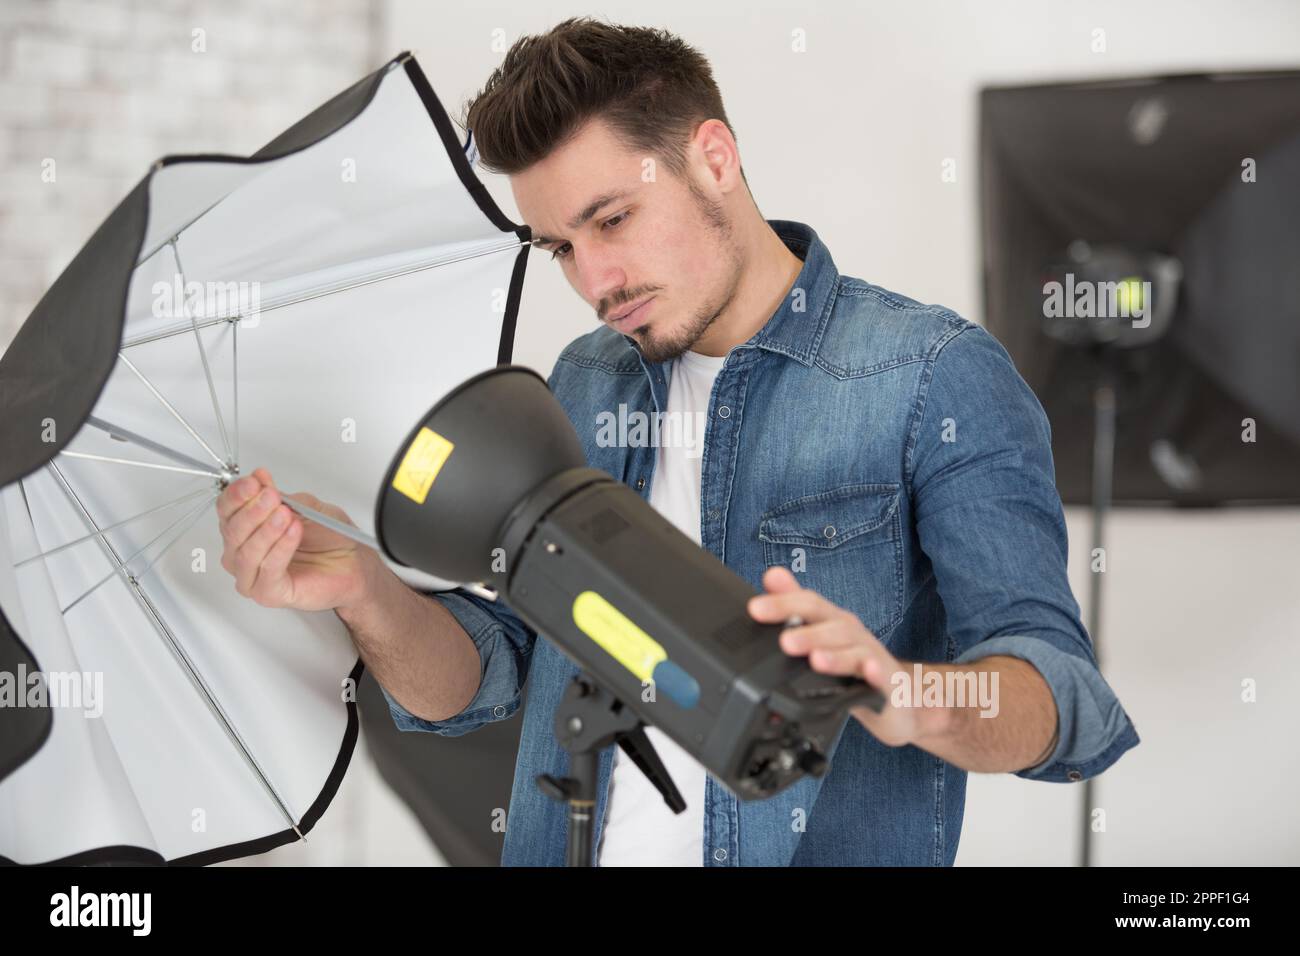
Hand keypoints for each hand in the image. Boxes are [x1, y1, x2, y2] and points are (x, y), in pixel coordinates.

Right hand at [216, 466, 374, 611]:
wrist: (354, 563)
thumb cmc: (329, 538)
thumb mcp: (305, 506)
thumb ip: (281, 495)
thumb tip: (259, 477)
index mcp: (246, 530)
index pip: (227, 511)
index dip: (237, 495)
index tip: (253, 482)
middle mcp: (243, 553)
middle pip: (232, 531)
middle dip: (252, 511)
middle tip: (272, 497)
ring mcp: (253, 576)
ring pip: (246, 553)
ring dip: (266, 530)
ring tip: (286, 515)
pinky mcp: (269, 594)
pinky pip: (268, 571)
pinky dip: (280, 549)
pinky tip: (293, 532)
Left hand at [747, 566, 938, 746]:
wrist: (902, 695)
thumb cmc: (857, 662)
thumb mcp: (824, 631)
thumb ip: (796, 604)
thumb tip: (772, 574)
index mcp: (834, 622)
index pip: (809, 604)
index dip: (783, 604)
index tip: (755, 608)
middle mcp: (855, 636)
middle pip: (832, 627)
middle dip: (808, 632)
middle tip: (783, 640)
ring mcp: (874, 659)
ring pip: (855, 654)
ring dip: (836, 656)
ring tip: (816, 659)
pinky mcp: (891, 685)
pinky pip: (884, 678)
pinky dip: (876, 673)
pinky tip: (868, 671)